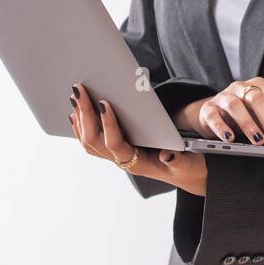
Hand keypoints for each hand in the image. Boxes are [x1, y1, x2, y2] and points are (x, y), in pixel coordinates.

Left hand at [69, 82, 206, 196]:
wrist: (185, 173)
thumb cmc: (186, 166)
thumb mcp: (187, 163)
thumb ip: (177, 160)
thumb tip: (167, 155)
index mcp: (137, 163)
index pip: (116, 145)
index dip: (108, 124)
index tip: (104, 103)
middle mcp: (122, 160)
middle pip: (94, 141)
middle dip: (85, 115)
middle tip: (79, 91)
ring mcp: (115, 156)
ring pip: (89, 141)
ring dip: (80, 118)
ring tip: (75, 96)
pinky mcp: (114, 149)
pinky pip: (91, 140)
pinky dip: (80, 126)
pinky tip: (76, 112)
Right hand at [176, 77, 263, 147]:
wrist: (212, 115)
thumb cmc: (243, 117)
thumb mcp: (260, 118)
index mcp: (259, 86)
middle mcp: (241, 88)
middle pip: (257, 99)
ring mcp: (223, 97)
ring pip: (235, 105)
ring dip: (248, 124)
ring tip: (257, 141)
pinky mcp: (208, 109)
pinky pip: (213, 116)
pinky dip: (221, 127)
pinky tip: (229, 139)